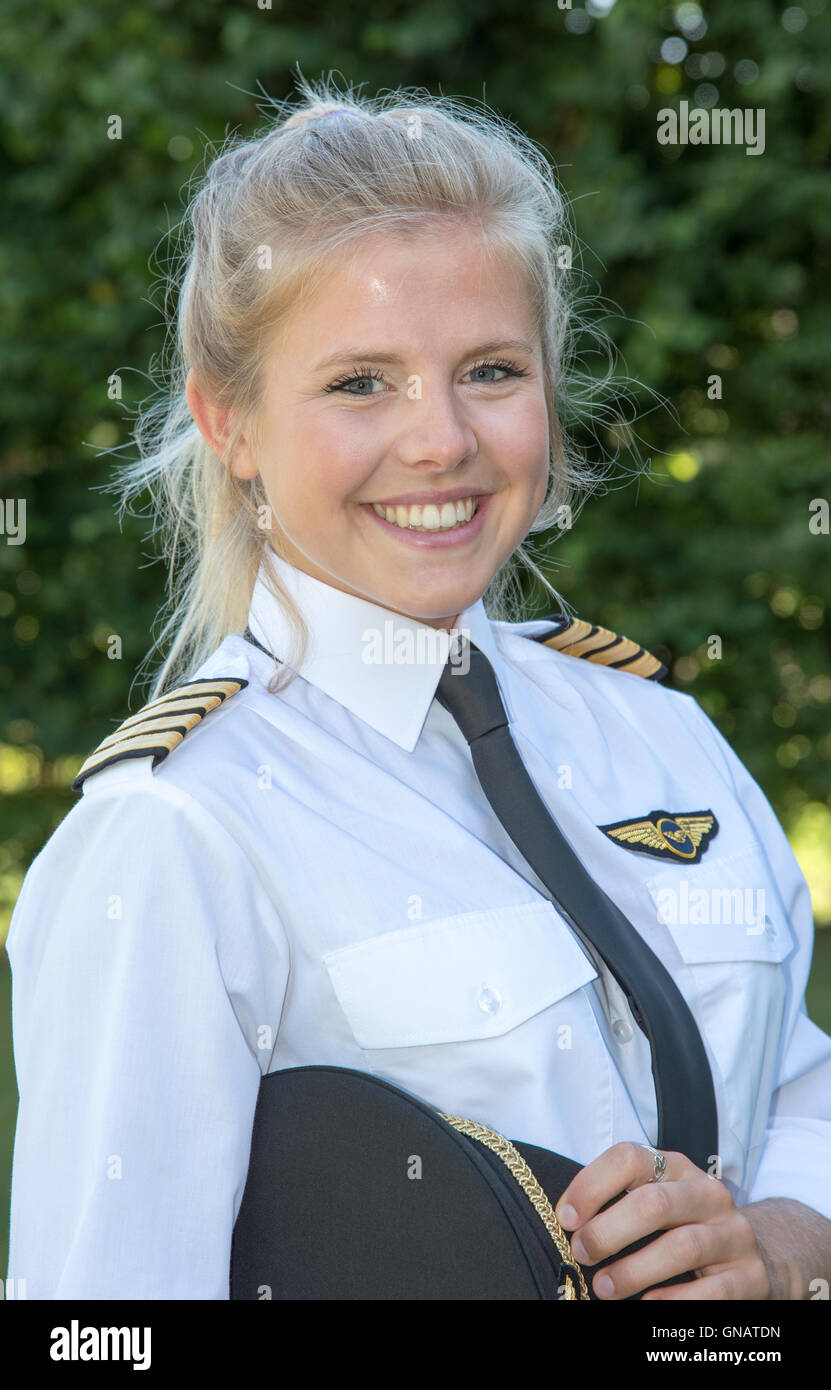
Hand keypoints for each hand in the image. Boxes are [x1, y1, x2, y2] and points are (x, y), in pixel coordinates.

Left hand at [554, 1141, 771, 1299]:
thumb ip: (619, 1203)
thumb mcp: (658, 1201)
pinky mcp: (749, 1276)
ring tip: (604, 1287)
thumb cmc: (685, 1226)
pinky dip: (674, 1300)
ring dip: (635, 1270)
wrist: (758, 1253)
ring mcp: (732, 1234)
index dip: (592, 1185)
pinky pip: (712, 1291)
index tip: (566, 1218)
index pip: (630, 1158)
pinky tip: (647, 1305)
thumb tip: (569, 1223)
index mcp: (677, 1168)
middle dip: (609, 1231)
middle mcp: (707, 1194)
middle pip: (654, 1203)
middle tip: (581, 1254)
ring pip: (682, 1247)